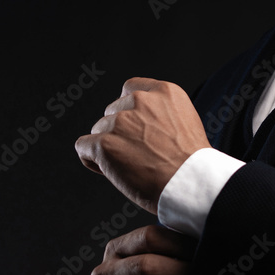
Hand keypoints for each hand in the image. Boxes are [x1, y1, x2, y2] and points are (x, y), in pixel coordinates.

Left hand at [74, 78, 209, 213]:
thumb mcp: (185, 122)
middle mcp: (141, 101)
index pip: (130, 89)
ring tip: (130, 167)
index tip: (138, 130)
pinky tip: (110, 171)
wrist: (191, 185)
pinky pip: (83, 147)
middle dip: (119, 132)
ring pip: (98, 131)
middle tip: (138, 155)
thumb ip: (161, 114)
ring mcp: (121, 122)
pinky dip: (92, 160)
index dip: (129, 111)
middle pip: (112, 112)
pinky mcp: (104, 144)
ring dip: (108, 148)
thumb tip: (138, 123)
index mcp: (165, 92)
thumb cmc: (191, 165)